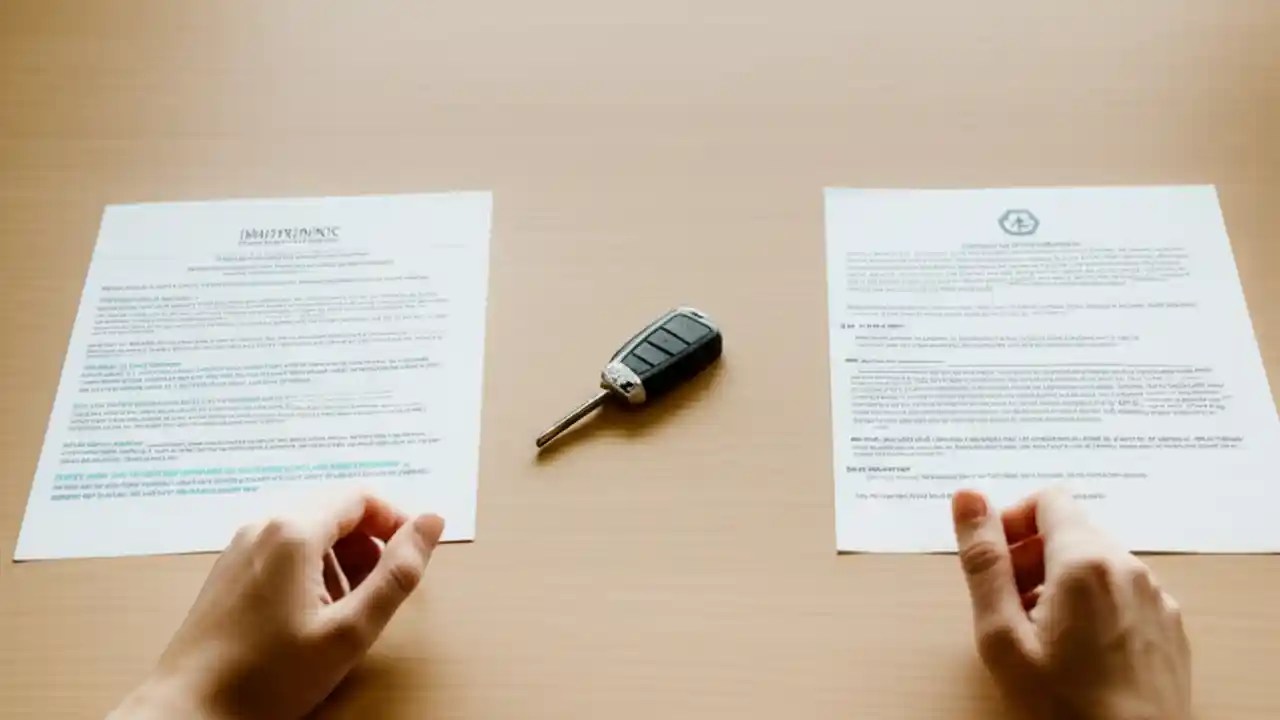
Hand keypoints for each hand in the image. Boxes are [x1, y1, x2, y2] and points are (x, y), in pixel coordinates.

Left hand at [109, 492, 444, 719]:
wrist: (190, 711)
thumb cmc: (268, 677)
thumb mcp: (350, 631)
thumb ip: (397, 574)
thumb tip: (432, 523)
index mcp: (293, 532)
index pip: (361, 497)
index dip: (397, 521)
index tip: (414, 558)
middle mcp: (264, 525)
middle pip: (336, 507)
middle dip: (370, 541)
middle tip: (382, 590)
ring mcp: (242, 545)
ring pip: (311, 527)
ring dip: (342, 555)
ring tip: (348, 608)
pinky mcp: (231, 567)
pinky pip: (285, 546)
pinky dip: (313, 566)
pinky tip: (313, 612)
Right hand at [951, 488, 1189, 719]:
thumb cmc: (1060, 708)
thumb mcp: (1001, 635)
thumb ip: (983, 560)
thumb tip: (967, 496)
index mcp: (1086, 562)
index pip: (1049, 500)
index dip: (1013, 521)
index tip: (994, 562)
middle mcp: (1131, 569)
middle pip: (1072, 532)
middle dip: (1031, 557)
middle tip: (1005, 607)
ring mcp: (1158, 599)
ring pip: (1098, 564)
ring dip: (1060, 582)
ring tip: (1038, 636)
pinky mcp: (1171, 629)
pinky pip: (1124, 594)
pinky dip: (1093, 605)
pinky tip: (1077, 653)